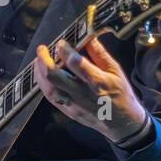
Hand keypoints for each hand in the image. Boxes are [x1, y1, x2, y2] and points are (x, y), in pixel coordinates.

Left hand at [33, 38, 147, 142]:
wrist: (123, 124)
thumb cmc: (122, 95)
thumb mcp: (116, 71)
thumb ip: (100, 54)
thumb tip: (88, 37)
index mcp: (98, 82)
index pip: (76, 63)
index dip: (65, 51)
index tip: (61, 43)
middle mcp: (83, 94)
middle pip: (56, 78)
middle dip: (44, 61)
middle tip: (42, 49)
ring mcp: (74, 105)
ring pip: (50, 89)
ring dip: (39, 73)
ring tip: (38, 61)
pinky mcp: (69, 112)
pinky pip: (52, 98)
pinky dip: (44, 85)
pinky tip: (42, 76)